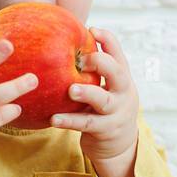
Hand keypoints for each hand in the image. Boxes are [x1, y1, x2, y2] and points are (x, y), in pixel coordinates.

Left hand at [50, 27, 139, 165]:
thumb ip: (94, 72)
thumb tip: (64, 43)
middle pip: (117, 72)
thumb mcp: (107, 88)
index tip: (91, 29)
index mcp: (122, 78)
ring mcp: (117, 112)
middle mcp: (123, 93)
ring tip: (71, 90)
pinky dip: (69, 120)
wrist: (120, 146)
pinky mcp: (106, 130)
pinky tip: (53, 118)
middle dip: (100, 63)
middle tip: (81, 60)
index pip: (118, 53)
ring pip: (103, 100)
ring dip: (87, 93)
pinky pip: (86, 124)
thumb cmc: (105, 110)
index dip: (107, 40)